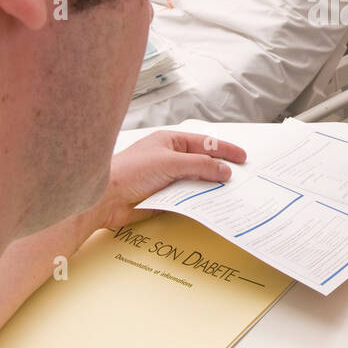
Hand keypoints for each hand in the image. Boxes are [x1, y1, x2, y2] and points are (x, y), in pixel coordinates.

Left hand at [95, 131, 246, 232]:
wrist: (105, 199)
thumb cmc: (130, 171)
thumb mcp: (171, 162)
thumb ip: (200, 166)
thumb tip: (224, 170)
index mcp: (170, 142)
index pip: (204, 142)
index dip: (225, 149)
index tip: (242, 157)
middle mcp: (169, 158)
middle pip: (202, 162)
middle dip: (221, 168)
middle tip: (242, 176)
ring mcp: (167, 178)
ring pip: (196, 181)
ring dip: (211, 186)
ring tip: (231, 192)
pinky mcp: (163, 197)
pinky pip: (187, 198)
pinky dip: (200, 201)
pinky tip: (211, 205)